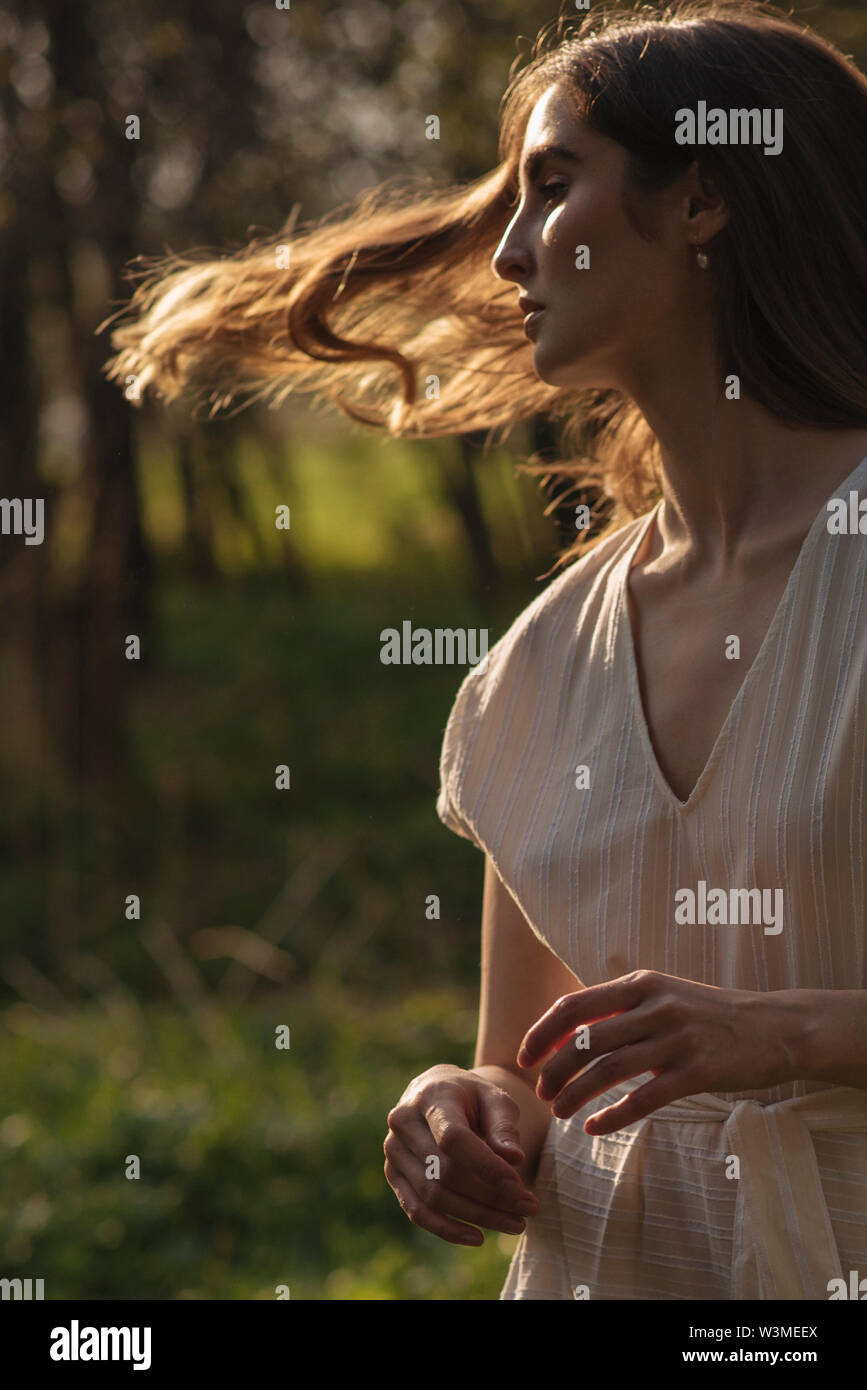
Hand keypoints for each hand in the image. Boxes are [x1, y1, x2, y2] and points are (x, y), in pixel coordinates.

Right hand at [384, 1064, 540, 1245]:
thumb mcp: (495, 1098)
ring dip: (477, 1215)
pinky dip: (446, 1229)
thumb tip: (514, 1159)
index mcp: (431, 1096)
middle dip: (491, 1196)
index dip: (487, 1167)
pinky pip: (416, 1210)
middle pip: (446, 1172)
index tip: (520, 1186)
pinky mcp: (393, 1173)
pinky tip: (478, 1237)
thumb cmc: (473, 1096)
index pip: (453, 1139)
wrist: (438, 1091)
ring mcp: (394, 1149)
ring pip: (433, 1196)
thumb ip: (504, 1127)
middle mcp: (404, 1121)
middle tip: (529, 1209)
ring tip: (515, 1224)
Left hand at [517, 969, 803, 1134]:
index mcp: (640, 984)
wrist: (774, 1026)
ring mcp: (677, 1038)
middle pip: (584, 1041)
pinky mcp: (698, 1071)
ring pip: (607, 1070)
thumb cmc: (709, 1014)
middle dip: (553, 1071)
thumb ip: (621, 1008)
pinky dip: (612, 1116)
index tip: (525, 1058)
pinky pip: (643, 1099)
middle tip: (542, 1094)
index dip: (541, 1033)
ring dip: (575, 1094)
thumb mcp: (663, 995)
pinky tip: (594, 1127)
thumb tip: (571, 1029)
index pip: (573, 1006)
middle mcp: (655, 1006)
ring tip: (559, 1113)